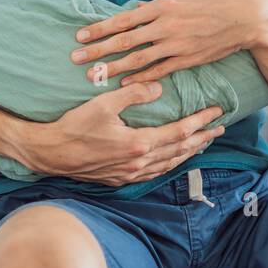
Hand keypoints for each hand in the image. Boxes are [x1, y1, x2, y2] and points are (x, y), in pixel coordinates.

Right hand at [5, 82, 224, 186]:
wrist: (48, 153)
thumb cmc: (73, 126)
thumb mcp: (103, 104)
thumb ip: (134, 94)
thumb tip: (159, 88)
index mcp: (138, 144)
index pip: (179, 133)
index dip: (200, 122)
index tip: (216, 112)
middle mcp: (138, 163)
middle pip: (180, 151)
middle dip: (202, 138)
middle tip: (220, 127)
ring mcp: (129, 174)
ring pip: (169, 164)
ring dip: (188, 152)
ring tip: (202, 141)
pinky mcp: (119, 179)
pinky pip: (154, 172)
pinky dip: (169, 163)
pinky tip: (173, 158)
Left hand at [71, 0, 267, 83]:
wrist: (246, 16)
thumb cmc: (216, 1)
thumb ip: (158, 6)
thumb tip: (137, 10)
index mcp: (162, 6)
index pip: (123, 19)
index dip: (99, 28)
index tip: (80, 34)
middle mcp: (165, 25)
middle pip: (123, 40)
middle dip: (97, 51)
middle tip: (75, 58)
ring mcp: (176, 44)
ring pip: (137, 59)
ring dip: (113, 68)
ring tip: (93, 75)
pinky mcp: (187, 60)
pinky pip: (158, 71)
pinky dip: (140, 79)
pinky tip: (124, 84)